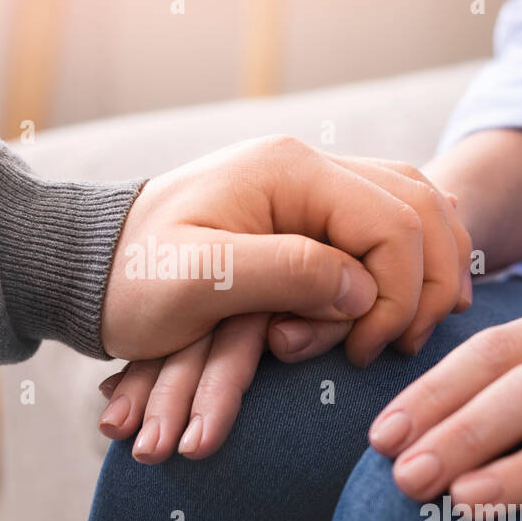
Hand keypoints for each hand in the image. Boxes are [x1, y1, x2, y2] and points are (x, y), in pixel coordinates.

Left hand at [98, 147, 471, 463]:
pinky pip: (387, 224)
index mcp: (291, 172)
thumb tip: (362, 291)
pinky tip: (413, 299)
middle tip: (397, 347)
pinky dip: (412, 259)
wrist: (92, 265)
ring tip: (414, 328)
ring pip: (413, 209)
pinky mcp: (307, 215)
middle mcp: (310, 168)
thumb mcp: (201, 279)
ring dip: (429, 269)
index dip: (396, 294)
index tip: (364, 352)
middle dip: (424, 284)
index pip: (392, 223)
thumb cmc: (133, 276)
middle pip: (418, 209)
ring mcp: (310, 188)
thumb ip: (287, 274)